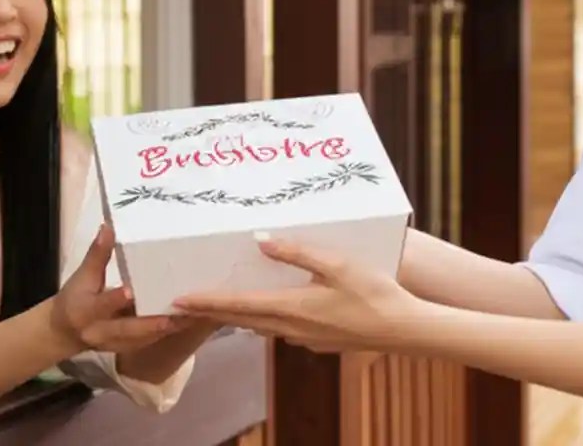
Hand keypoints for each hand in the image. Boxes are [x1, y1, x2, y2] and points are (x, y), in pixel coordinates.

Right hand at [53, 223, 187, 353]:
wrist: (65, 332)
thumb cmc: (74, 298)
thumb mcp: (82, 275)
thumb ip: (97, 254)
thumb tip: (108, 226)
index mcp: (87, 310)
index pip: (103, 304)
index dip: (117, 299)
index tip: (131, 292)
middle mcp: (102, 331)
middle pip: (129, 329)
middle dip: (152, 323)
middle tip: (177, 314)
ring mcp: (116, 344)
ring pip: (143, 338)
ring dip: (167, 328)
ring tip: (191, 316)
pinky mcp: (127, 348)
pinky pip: (149, 342)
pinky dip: (166, 332)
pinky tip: (185, 321)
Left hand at [173, 236, 424, 353]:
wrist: (402, 328)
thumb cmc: (374, 291)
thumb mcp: (337, 263)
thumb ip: (297, 252)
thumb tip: (260, 242)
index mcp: (293, 307)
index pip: (238, 306)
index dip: (207, 302)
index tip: (179, 299)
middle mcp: (291, 327)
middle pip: (241, 320)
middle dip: (212, 311)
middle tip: (186, 302)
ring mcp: (303, 338)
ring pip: (259, 326)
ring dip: (236, 316)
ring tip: (216, 303)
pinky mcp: (315, 341)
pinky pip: (279, 329)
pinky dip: (262, 319)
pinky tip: (265, 307)